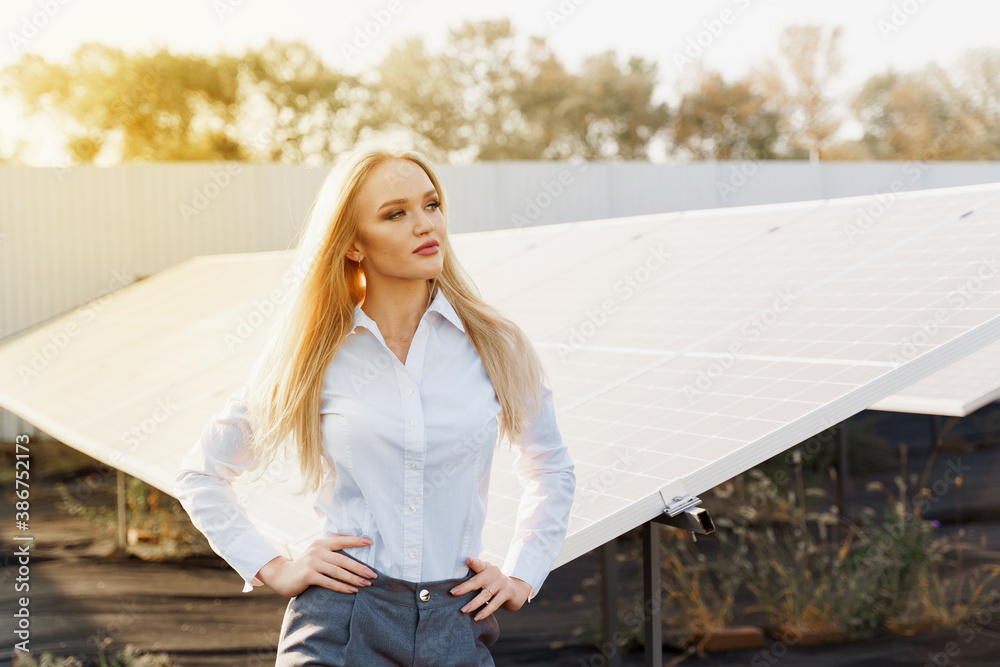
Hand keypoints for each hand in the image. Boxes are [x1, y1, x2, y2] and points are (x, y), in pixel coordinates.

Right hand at [256, 533, 378, 597]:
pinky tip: (352, 591)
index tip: (370, 542)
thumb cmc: (306, 566)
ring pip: (338, 571)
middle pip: (343, 559)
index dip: (356, 541)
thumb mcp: (317, 554)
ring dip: (354, 579)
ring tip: (366, 584)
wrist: (282, 576)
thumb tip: (355, 553)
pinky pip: (329, 582)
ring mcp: (312, 563)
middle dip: (360, 568)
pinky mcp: (308, 575)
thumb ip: (332, 552)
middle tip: (374, 575)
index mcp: (321, 543)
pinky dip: (342, 587)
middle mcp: (317, 551)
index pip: (342, 540)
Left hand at [449, 556, 531, 619]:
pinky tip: (477, 617)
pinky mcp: (507, 592)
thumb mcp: (485, 578)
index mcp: (486, 567)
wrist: (516, 590)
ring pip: (485, 594)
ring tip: (463, 610)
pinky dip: (485, 611)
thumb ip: (474, 579)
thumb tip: (453, 589)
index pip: (478, 564)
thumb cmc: (493, 584)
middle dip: (464, 587)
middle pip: (477, 581)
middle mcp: (494, 572)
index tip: (467, 560)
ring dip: (473, 603)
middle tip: (452, 593)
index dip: (473, 562)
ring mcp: (501, 582)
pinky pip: (494, 604)